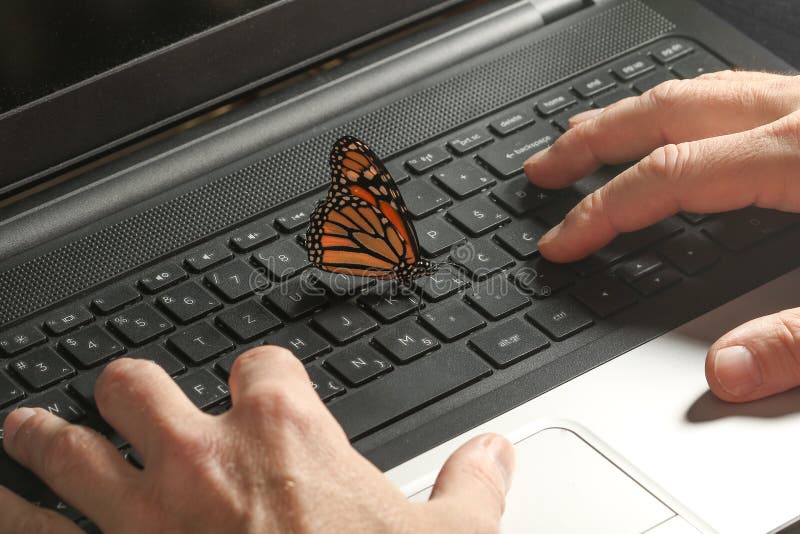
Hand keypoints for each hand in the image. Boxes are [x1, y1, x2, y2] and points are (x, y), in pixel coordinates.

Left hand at [0, 347, 514, 532]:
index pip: (261, 363)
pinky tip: (4, 511)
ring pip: (65, 447)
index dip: (263, 370)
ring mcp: (142, 513)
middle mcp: (201, 457)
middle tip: (122, 396)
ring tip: (25, 429)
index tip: (264, 383)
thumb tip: (497, 452)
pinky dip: (18, 520)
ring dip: (42, 438)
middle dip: (126, 388)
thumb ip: (473, 484)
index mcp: (284, 432)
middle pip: (134, 385)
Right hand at [523, 71, 799, 402]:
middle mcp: (799, 113)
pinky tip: (670, 133)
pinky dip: (677, 112)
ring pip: (693, 91)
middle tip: (541, 169)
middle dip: (589, 141)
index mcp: (799, 155)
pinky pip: (727, 95)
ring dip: (628, 116)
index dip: (600, 210)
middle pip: (664, 111)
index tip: (560, 243)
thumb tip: (727, 371)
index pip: (666, 176)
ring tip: (585, 140)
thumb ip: (797, 341)